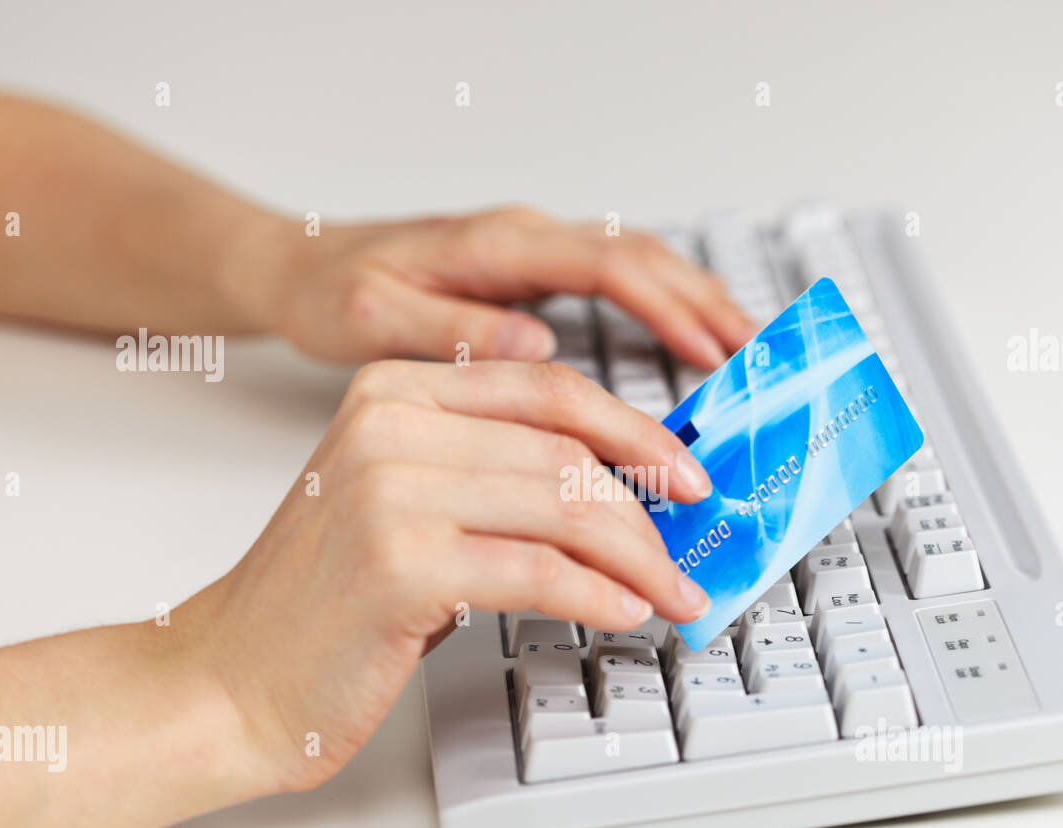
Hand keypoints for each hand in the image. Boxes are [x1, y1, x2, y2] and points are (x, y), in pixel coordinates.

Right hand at [188, 359, 712, 792]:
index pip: (548, 389)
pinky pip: (537, 569)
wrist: (231, 678)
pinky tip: (621, 613)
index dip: (634, 431)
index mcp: (395, 392)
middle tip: (682, 558)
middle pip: (565, 452)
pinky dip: (596, 595)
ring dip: (636, 560)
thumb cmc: (325, 601)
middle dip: (645, 512)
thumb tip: (609, 491)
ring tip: (667, 594)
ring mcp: (389, 490)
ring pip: (563, 506)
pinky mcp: (398, 563)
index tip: (683, 475)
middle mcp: (389, 425)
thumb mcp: (404, 504)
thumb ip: (490, 474)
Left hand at [241, 206, 756, 368]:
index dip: (665, 309)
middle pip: (641, 257)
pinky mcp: (531, 273)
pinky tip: (688, 338)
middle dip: (706, 302)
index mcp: (496, 244)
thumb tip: (537, 350)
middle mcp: (524, 239)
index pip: (605, 266)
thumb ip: (454, 330)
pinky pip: (618, 280)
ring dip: (695, 300)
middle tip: (761, 354)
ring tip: (747, 347)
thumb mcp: (374, 320)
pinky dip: (664, 304)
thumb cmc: (331, 292)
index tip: (710, 352)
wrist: (300, 268)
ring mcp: (532, 253)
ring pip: (637, 263)